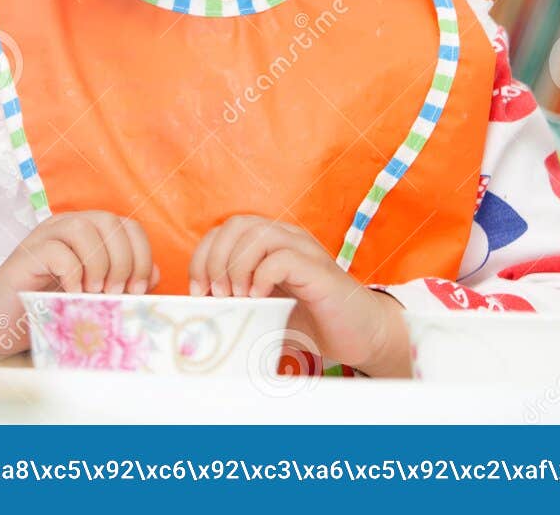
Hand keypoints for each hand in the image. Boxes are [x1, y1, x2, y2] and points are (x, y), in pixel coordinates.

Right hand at [0, 211, 156, 356]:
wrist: (2, 323)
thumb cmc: (49, 307)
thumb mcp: (93, 294)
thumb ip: (123, 282)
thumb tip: (155, 275)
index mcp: (89, 233)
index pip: (129, 227)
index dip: (142, 256)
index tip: (138, 290)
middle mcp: (67, 227)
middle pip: (110, 222)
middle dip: (123, 260)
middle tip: (116, 293)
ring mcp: (44, 237)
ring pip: (83, 229)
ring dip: (98, 264)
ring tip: (95, 293)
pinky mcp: (26, 255)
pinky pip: (57, 251)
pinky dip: (72, 274)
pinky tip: (72, 295)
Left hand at [190, 214, 412, 375]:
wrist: (361, 335)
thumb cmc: (312, 321)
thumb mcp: (266, 308)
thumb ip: (239, 301)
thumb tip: (199, 309)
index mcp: (271, 243)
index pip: (224, 230)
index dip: (203, 257)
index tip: (198, 292)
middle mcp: (288, 238)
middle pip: (237, 224)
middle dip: (215, 259)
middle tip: (216, 294)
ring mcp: (305, 251)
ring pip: (258, 234)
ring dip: (236, 266)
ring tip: (236, 297)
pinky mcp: (318, 271)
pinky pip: (283, 258)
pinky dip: (262, 276)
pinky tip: (259, 299)